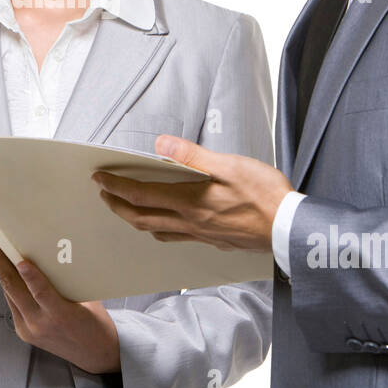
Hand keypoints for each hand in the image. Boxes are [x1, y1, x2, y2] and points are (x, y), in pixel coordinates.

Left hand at [0, 230, 120, 374]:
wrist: (95, 355)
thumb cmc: (96, 322)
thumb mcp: (89, 301)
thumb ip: (68, 283)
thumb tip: (52, 255)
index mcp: (61, 316)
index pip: (41, 293)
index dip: (30, 276)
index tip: (20, 258)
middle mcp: (40, 324)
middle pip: (14, 289)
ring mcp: (28, 330)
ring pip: (9, 293)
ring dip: (0, 268)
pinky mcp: (23, 332)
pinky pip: (12, 302)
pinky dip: (9, 283)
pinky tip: (5, 266)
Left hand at [93, 135, 292, 251]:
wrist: (288, 228)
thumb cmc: (264, 195)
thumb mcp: (229, 165)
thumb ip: (192, 156)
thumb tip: (160, 146)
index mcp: (189, 202)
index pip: (140, 195)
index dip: (116, 187)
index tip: (100, 178)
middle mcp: (189, 222)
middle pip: (141, 218)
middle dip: (117, 206)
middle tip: (104, 195)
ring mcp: (201, 235)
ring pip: (156, 231)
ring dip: (135, 220)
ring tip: (126, 209)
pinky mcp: (213, 241)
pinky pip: (176, 238)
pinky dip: (160, 230)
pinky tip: (164, 226)